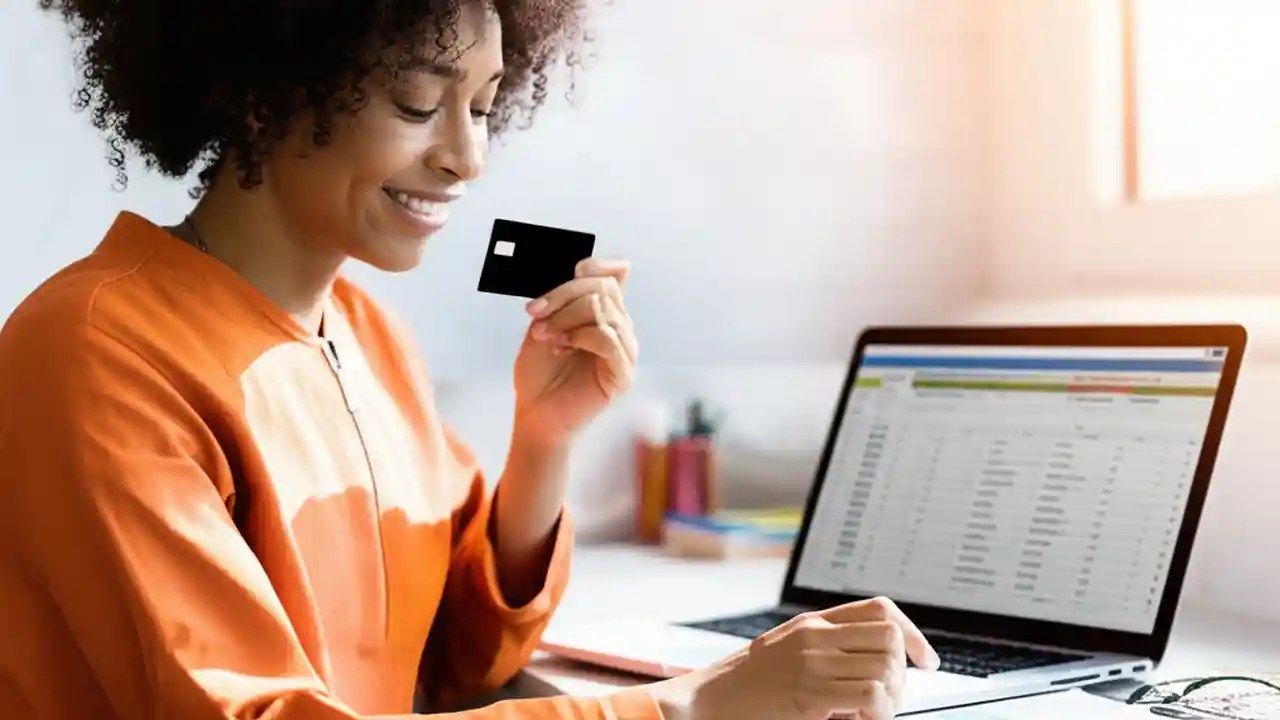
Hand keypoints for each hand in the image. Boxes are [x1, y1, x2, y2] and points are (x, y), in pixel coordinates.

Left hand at [512, 258, 637, 445]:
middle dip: (563, 295)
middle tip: (535, 314)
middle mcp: (620, 328)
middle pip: (605, 287)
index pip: (616, 274)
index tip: (569, 271)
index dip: (597, 264)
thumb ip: (562, 298)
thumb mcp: (544, 323)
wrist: (534, 413)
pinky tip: (561, 346)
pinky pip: (608, 339)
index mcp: (605, 314)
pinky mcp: (623, 374)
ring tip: (545, 335)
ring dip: (565, 317)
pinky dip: (579, 336)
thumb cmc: (539, 372)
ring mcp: (625, 351)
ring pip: (604, 310)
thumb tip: (580, 269)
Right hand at [662, 598, 939, 719]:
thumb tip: (876, 663)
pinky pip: (869, 696)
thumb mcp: (784, 650)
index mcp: (811, 623)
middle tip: (888, 697)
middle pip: (888, 636)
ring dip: (890, 696)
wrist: (705, 702)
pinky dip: (878, 712)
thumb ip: (824, 646)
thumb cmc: (744, 686)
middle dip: (901, 670)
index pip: (880, 609)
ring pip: (884, 667)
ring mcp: (811, 663)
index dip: (912, 634)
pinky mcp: (809, 695)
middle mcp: (814, 636)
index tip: (924, 661)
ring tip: (870, 713)